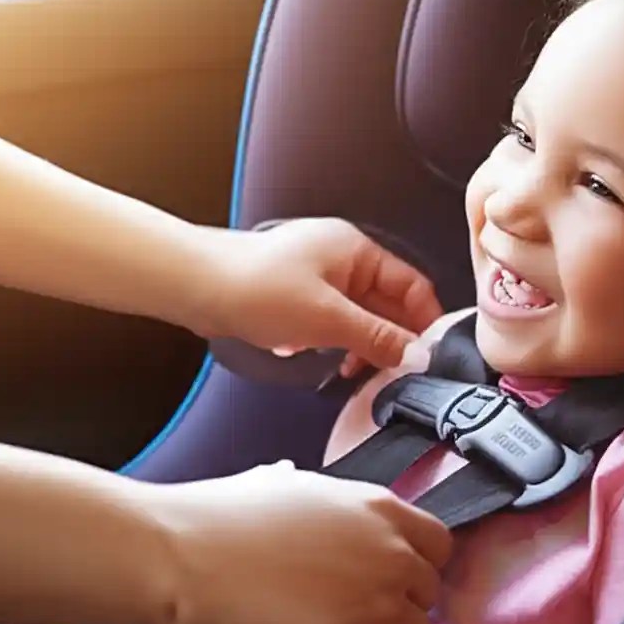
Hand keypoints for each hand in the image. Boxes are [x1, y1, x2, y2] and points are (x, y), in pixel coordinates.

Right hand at [147, 461, 451, 623]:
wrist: (184, 558)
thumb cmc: (219, 518)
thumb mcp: (273, 484)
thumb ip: (306, 492)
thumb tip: (292, 482)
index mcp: (377, 508)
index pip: (439, 543)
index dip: (415, 561)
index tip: (393, 575)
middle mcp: (390, 553)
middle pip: (427, 591)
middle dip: (400, 599)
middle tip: (357, 604)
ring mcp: (377, 603)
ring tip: (339, 618)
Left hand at [191, 218, 443, 370]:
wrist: (195, 285)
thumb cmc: (254, 288)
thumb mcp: (327, 319)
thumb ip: (376, 337)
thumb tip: (415, 354)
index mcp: (356, 250)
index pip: (411, 285)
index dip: (424, 321)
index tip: (428, 356)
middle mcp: (340, 258)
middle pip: (384, 303)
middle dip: (386, 339)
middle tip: (389, 374)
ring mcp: (316, 275)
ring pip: (355, 315)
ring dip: (356, 344)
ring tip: (348, 371)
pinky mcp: (293, 295)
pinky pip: (326, 320)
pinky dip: (326, 340)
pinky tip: (310, 355)